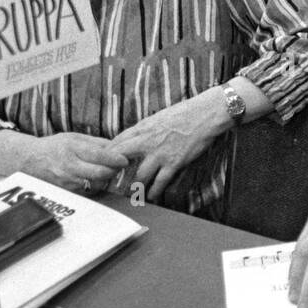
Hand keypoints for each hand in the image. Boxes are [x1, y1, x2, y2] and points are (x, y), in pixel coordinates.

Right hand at [20, 132, 128, 193]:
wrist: (30, 161)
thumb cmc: (55, 146)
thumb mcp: (74, 137)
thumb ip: (97, 143)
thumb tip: (118, 146)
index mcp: (72, 149)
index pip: (98, 155)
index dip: (115, 159)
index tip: (125, 159)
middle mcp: (69, 166)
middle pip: (99, 173)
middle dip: (114, 170)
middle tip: (122, 167)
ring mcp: (68, 181)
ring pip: (96, 184)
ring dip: (107, 179)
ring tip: (111, 171)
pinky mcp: (67, 191)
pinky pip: (88, 191)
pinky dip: (97, 185)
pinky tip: (100, 179)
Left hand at [109, 92, 227, 201]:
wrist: (206, 113)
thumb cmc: (185, 112)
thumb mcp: (158, 117)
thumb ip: (145, 128)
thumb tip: (134, 137)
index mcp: (142, 127)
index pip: (116, 143)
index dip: (107, 156)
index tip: (102, 165)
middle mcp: (147, 141)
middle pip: (120, 159)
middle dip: (112, 173)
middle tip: (107, 184)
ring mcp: (160, 153)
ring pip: (139, 175)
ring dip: (134, 187)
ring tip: (130, 195)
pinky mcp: (174, 162)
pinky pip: (160, 181)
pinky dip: (154, 191)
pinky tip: (152, 196)